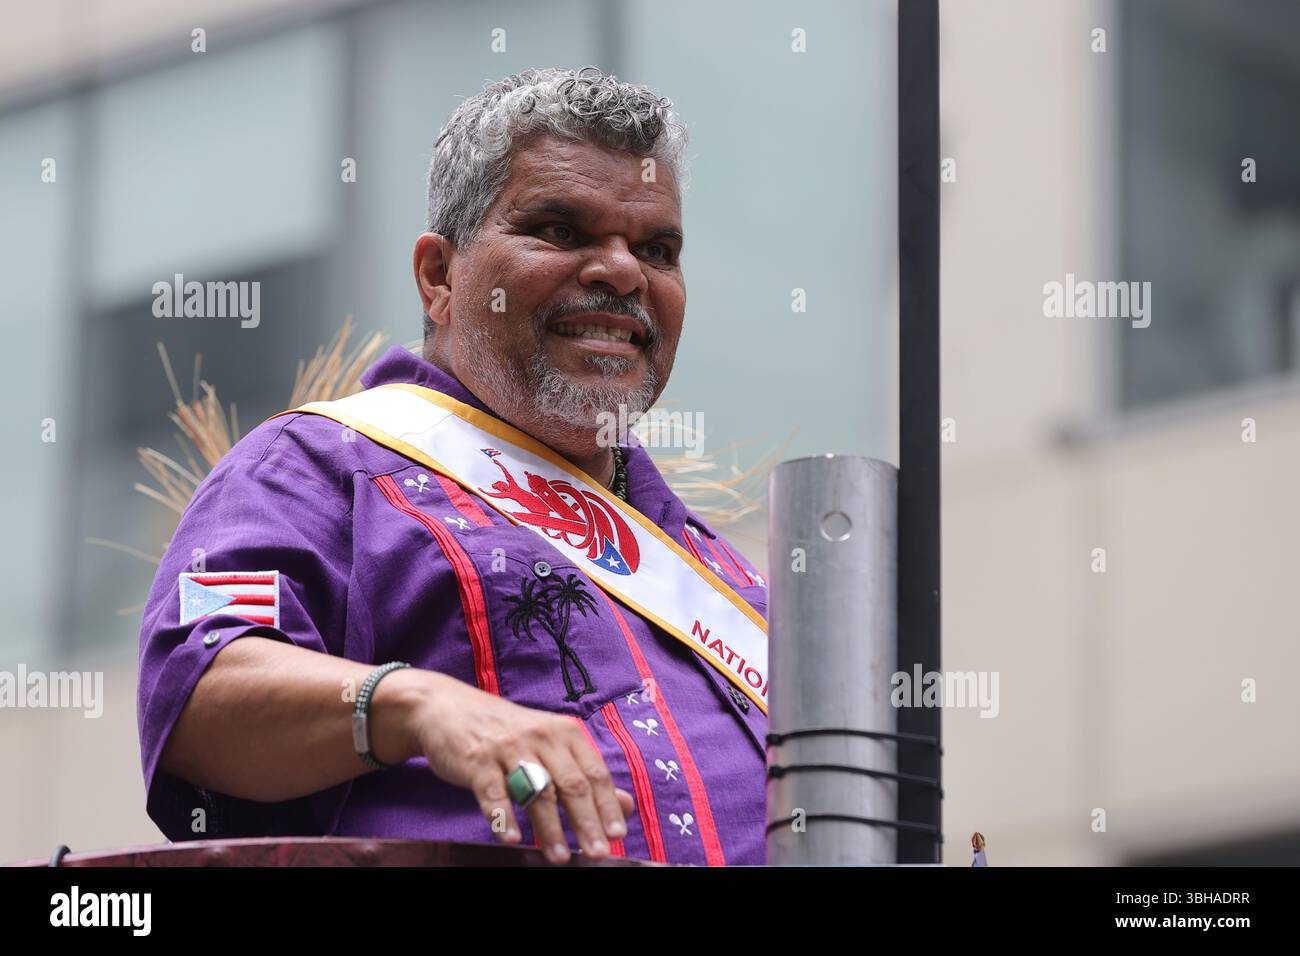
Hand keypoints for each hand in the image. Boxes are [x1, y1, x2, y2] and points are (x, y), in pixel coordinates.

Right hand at [406, 671, 633, 862]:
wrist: (448, 707)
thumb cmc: (507, 733)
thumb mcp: (550, 745)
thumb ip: (585, 774)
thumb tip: (626, 805)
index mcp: (564, 733)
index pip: (594, 772)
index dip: (607, 805)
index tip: (617, 835)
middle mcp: (541, 736)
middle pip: (571, 783)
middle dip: (586, 822)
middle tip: (598, 853)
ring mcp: (508, 747)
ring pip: (536, 790)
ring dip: (549, 827)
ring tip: (559, 857)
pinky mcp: (478, 760)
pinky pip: (494, 792)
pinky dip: (504, 817)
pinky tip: (512, 839)